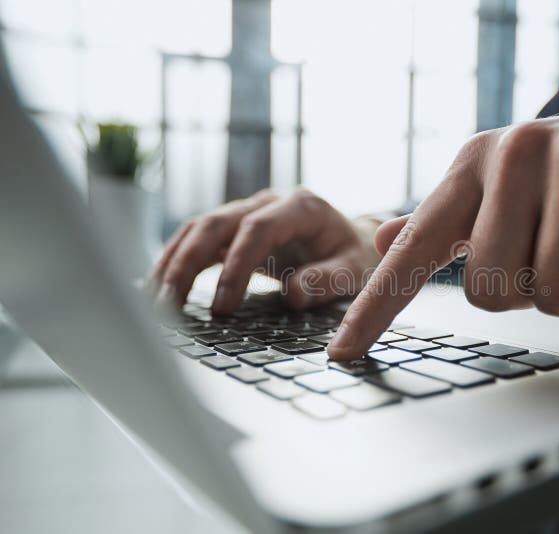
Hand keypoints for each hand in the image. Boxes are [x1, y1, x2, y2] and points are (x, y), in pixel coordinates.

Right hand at [147, 189, 381, 313]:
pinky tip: (157, 288)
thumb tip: (294, 296)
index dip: (236, 265)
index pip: (258, 229)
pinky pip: (199, 240)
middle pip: (216, 223)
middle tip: (168, 305)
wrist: (354, 240)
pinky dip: (176, 262)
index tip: (223, 306)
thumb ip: (329, 280)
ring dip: (172, 262)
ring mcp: (248, 212)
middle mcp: (268, 202)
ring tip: (152, 301)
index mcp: (301, 207)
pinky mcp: (236, 228)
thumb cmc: (356, 256)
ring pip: (199, 228)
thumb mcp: (356, 269)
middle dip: (188, 263)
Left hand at [327, 88, 558, 359]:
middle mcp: (516, 151)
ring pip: (557, 292)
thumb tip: (387, 235)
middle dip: (533, 290)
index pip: (414, 249)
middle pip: (492, 294)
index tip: (341, 354)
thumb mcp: (511, 190)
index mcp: (476, 163)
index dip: (375, 307)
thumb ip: (451, 220)